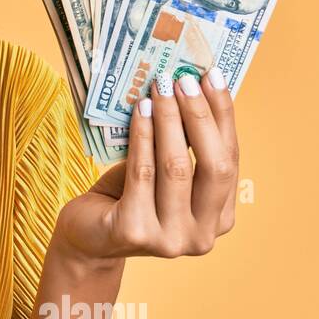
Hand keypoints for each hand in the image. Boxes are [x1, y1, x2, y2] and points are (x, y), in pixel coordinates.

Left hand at [53, 66, 238, 264]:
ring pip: (176, 168)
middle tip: (183, 80)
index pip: (230, 160)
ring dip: (168, 121)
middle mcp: (202, 237)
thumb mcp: (164, 172)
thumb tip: (194, 87)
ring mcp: (170, 240)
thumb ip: (185, 146)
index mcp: (219, 219)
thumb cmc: (129, 196)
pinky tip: (139, 110)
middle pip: (213, 166)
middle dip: (199, 116)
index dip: (223, 117)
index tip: (213, 78)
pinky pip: (142, 173)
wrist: (87, 235)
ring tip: (158, 88)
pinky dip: (142, 135)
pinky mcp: (134, 232)